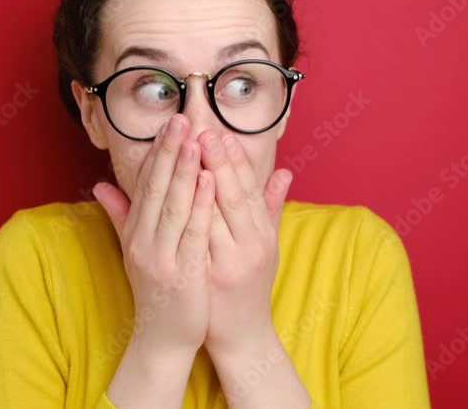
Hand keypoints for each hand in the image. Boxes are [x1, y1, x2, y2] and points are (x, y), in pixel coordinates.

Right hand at [94, 114, 215, 356]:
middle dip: (171, 152)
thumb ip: (120, 215)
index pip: (145, 186)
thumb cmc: (156, 292)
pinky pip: (192, 234)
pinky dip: (200, 205)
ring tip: (196, 140)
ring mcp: (162, 258)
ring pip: (174, 206)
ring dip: (185, 171)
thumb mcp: (133, 251)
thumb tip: (98, 185)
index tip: (170, 125)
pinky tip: (209, 181)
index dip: (158, 154)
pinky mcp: (182, 274)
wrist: (163, 339)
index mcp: (135, 234)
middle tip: (183, 119)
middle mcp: (143, 242)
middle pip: (158, 189)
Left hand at [197, 131, 292, 356]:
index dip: (236, 161)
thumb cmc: (249, 286)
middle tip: (203, 131)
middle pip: (234, 196)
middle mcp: (251, 245)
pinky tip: (182, 192)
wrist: (240, 335)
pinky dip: (191, 214)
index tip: (221, 134)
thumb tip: (285, 172)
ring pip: (216, 214)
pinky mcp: (210, 276)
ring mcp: (230, 261)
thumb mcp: (266, 246)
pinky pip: (198, 239)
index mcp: (263, 235)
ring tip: (189, 151)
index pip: (249, 190)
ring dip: (201, 179)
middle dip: (218, 161)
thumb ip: (270, 208)